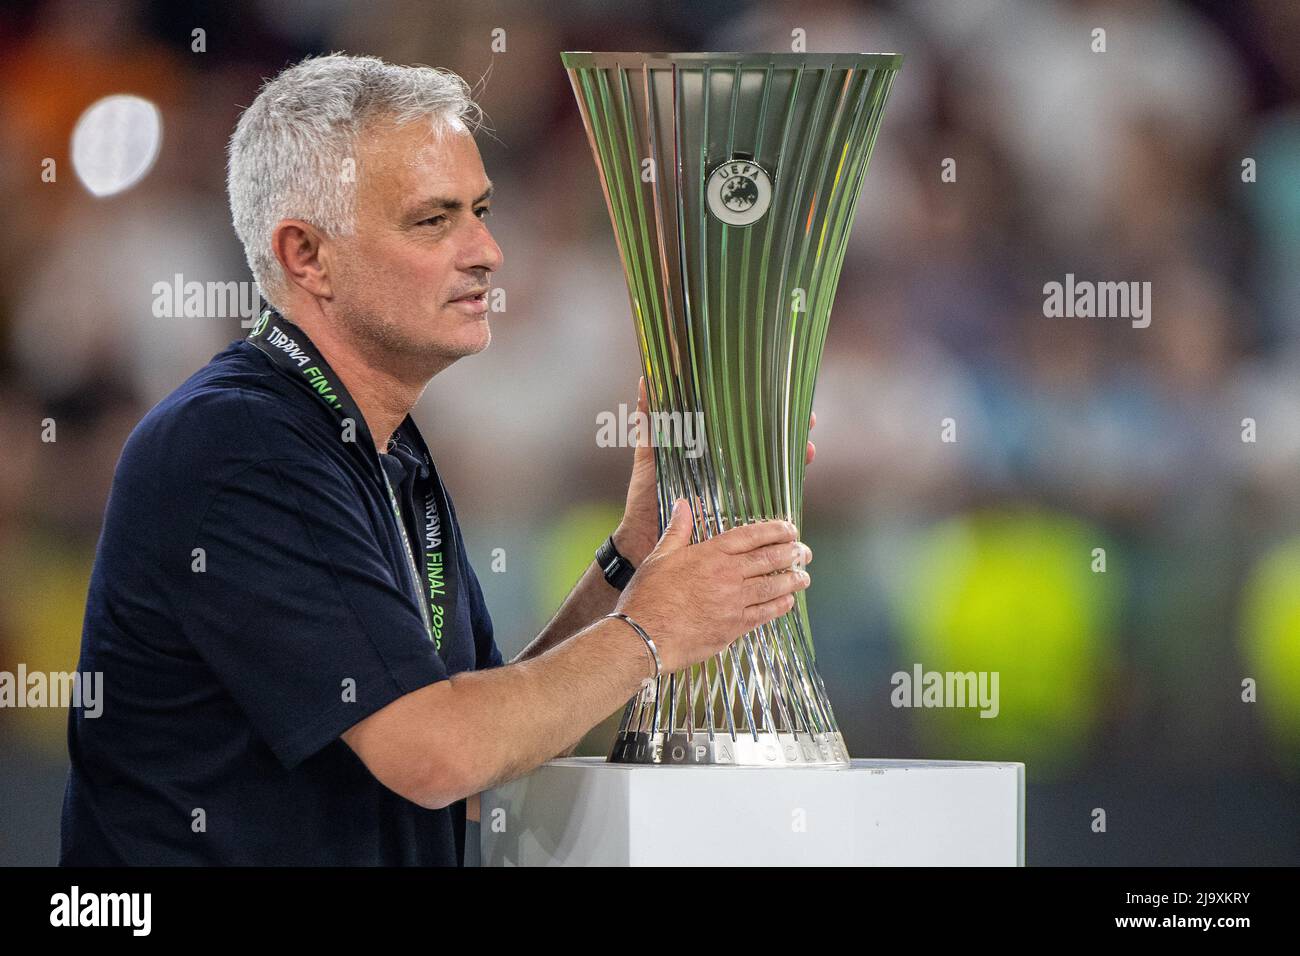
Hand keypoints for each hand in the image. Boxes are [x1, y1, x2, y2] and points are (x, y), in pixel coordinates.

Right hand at [613, 500, 812, 673]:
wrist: (644, 636)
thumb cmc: (648, 596)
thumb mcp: (660, 557)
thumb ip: (677, 530)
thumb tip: (682, 505)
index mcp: (710, 555)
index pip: (751, 536)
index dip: (775, 530)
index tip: (790, 528)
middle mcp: (727, 576)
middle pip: (768, 560)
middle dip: (791, 554)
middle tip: (804, 551)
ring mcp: (733, 603)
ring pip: (773, 587)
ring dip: (792, 580)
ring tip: (804, 576)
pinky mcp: (733, 628)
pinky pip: (764, 614)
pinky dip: (779, 606)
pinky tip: (787, 602)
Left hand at [614, 376, 816, 564]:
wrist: (643, 539)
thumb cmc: (645, 496)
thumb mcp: (647, 455)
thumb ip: (648, 423)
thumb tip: (644, 380)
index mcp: (707, 452)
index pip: (743, 425)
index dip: (764, 410)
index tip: (784, 394)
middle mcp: (725, 469)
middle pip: (765, 446)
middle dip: (789, 431)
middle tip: (806, 421)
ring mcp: (734, 492)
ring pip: (772, 471)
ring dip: (794, 459)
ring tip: (808, 450)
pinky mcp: (737, 516)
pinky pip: (766, 502)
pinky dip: (784, 494)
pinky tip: (796, 485)